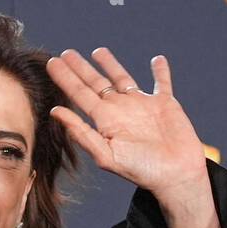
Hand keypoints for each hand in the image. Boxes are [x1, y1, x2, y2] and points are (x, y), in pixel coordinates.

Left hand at [45, 47, 209, 202]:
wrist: (174, 176)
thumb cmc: (140, 171)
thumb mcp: (106, 155)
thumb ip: (81, 133)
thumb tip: (56, 112)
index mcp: (105, 121)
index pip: (80, 94)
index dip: (66, 78)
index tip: (52, 63)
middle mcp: (121, 110)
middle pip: (97, 83)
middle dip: (81, 68)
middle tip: (66, 53)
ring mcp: (142, 106)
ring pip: (123, 78)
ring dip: (111, 65)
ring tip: (98, 52)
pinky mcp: (166, 104)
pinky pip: (162, 82)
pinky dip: (160, 71)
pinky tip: (157, 60)